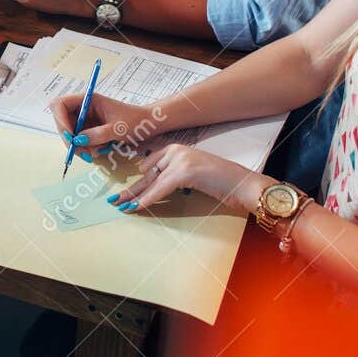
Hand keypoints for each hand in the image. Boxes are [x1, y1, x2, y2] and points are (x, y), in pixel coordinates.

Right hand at [49, 93, 162, 153]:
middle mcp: (82, 108)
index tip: (70, 136)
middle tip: (83, 153)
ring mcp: (84, 120)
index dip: (60, 119)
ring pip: (69, 135)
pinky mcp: (87, 130)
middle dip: (70, 139)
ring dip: (79, 147)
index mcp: (88, 99)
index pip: (60, 104)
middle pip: (61, 122)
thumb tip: (78, 140)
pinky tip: (99, 150)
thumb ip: (98, 134)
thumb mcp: (118, 128)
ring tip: (96, 153)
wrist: (147, 125)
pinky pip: (78, 141)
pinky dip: (85, 149)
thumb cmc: (135, 120)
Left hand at [107, 144, 271, 213]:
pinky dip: (147, 200)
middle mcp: (176, 151)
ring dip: (134, 196)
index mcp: (176, 149)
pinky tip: (136, 207)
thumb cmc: (221, 182)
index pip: (149, 165)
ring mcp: (180, 160)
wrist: (243, 185)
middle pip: (146, 173)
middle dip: (131, 189)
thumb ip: (174, 177)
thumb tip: (153, 187)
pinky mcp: (184, 172)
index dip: (138, 181)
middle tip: (114, 200)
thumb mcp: (193, 175)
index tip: (126, 192)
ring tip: (120, 206)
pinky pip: (160, 189)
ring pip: (151, 182)